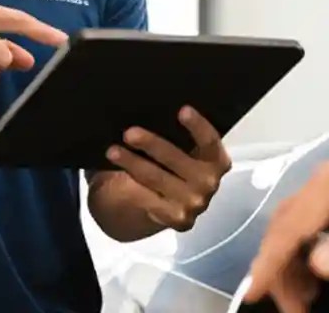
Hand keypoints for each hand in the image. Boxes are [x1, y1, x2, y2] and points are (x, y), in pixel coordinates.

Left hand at [103, 106, 231, 231]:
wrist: (162, 204)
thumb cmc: (169, 164)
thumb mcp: (178, 149)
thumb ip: (174, 135)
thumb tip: (143, 110)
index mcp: (216, 159)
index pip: (210, 140)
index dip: (198, 126)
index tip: (182, 110)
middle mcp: (209, 182)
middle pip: (178, 159)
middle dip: (152, 144)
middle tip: (129, 133)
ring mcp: (195, 203)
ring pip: (158, 178)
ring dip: (132, 163)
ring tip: (112, 151)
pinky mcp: (177, 219)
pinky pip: (149, 199)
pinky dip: (130, 184)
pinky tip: (112, 175)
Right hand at [243, 152, 328, 312]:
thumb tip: (316, 268)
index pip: (288, 229)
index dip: (267, 264)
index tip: (252, 293)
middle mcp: (320, 183)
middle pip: (282, 229)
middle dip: (279, 271)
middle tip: (292, 311)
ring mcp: (328, 188)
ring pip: (292, 229)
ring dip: (291, 266)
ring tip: (302, 302)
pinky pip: (307, 226)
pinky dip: (304, 254)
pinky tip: (314, 278)